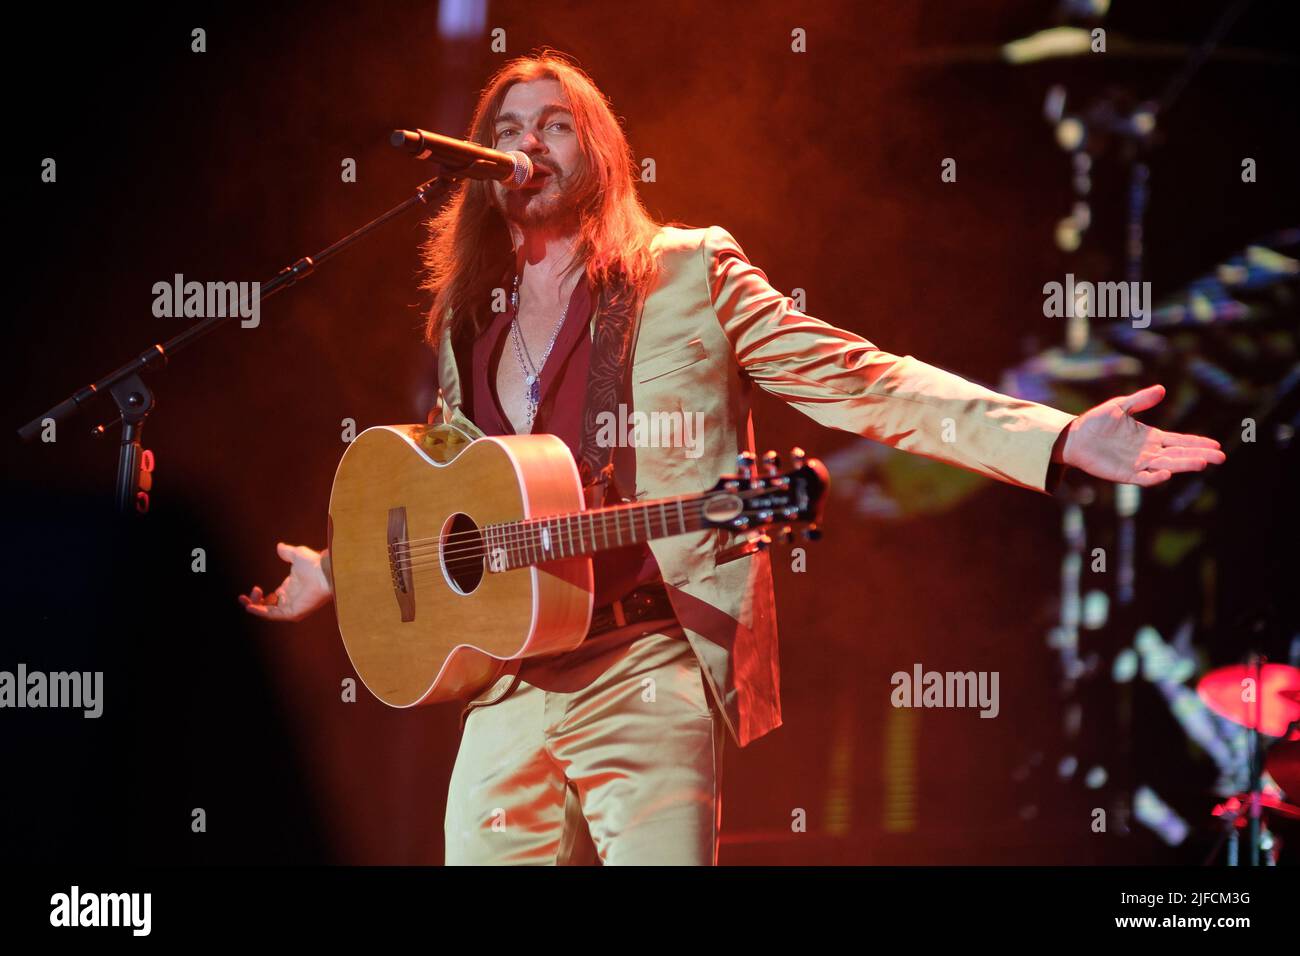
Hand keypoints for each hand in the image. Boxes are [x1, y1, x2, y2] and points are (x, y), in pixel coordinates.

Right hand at [239, 542, 332, 621]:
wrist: (324, 570)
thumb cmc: (314, 563)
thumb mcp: (296, 554)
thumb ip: (286, 552)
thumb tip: (279, 546)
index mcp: (288, 590)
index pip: (269, 599)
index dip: (258, 596)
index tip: (253, 588)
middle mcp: (289, 600)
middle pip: (266, 607)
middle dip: (253, 603)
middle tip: (243, 598)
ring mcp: (292, 607)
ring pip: (268, 612)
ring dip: (256, 608)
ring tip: (246, 603)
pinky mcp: (294, 613)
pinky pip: (275, 615)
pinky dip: (262, 612)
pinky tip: (252, 607)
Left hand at [1056, 384, 1224, 486]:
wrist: (1073, 437)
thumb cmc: (1096, 421)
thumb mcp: (1120, 406)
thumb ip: (1140, 400)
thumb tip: (1162, 389)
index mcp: (1150, 437)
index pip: (1179, 441)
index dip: (1197, 442)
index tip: (1216, 444)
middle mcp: (1148, 452)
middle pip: (1179, 455)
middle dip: (1199, 455)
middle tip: (1220, 457)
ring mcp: (1137, 464)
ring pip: (1166, 466)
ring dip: (1184, 465)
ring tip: (1203, 463)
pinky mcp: (1124, 474)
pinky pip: (1143, 478)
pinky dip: (1155, 477)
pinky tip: (1167, 474)